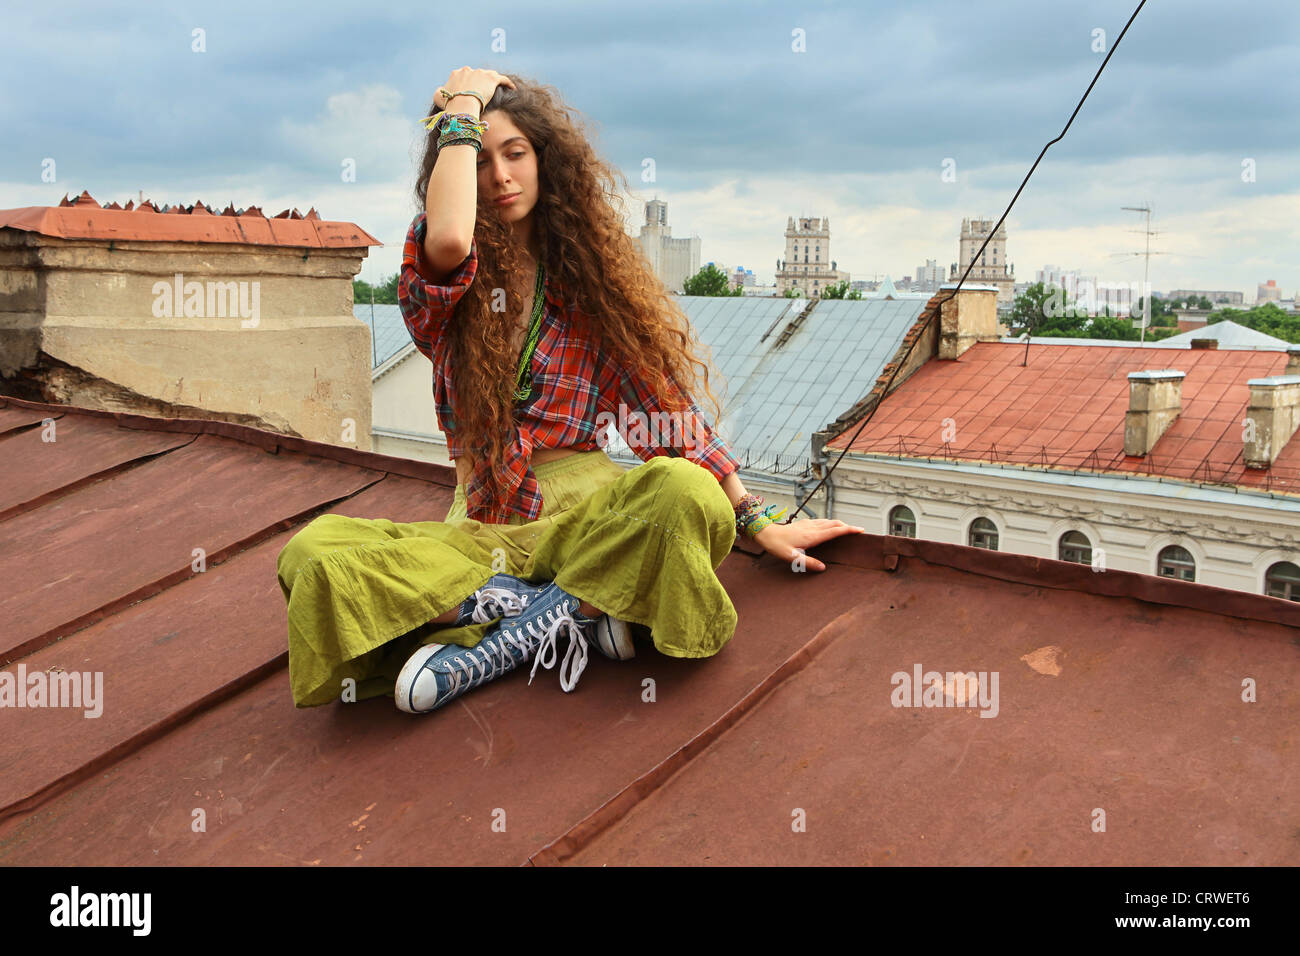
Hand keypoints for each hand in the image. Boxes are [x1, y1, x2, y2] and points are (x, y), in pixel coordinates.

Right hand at [438, 67, 515, 111]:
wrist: (462, 104)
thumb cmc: (449, 103)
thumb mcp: (438, 97)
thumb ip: (439, 92)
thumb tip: (441, 91)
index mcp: (457, 73)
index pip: (465, 77)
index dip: (469, 85)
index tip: (472, 93)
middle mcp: (469, 70)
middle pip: (478, 76)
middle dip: (481, 84)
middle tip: (485, 94)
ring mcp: (481, 73)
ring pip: (490, 76)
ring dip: (493, 82)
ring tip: (498, 90)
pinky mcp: (492, 79)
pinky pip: (503, 79)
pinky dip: (508, 83)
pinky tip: (512, 89)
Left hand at [750, 518, 864, 571]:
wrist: (766, 533)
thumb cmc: (777, 546)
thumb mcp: (792, 558)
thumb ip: (808, 563)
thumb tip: (823, 568)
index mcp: (812, 536)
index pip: (835, 531)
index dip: (848, 530)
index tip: (860, 530)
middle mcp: (812, 528)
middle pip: (834, 524)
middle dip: (847, 526)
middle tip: (858, 531)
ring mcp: (808, 524)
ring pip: (828, 521)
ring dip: (839, 524)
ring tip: (847, 529)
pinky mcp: (804, 524)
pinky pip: (821, 522)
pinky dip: (830, 523)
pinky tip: (829, 527)